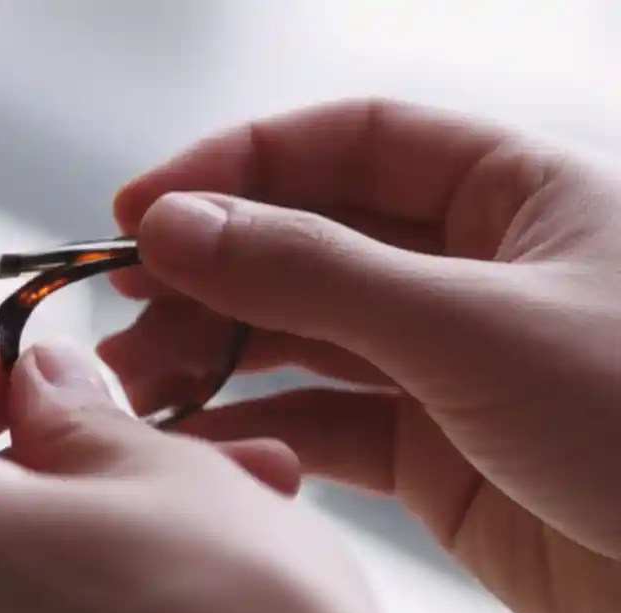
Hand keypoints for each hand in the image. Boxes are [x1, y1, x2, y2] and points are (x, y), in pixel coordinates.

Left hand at [0, 340, 427, 612]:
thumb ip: (78, 417)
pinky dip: (88, 597)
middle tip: (140, 430)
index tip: (15, 364)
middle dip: (47, 453)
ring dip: (90, 523)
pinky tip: (192, 586)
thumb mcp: (167, 474)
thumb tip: (42, 386)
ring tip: (216, 504)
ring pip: (4, 576)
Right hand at [104, 98, 620, 612]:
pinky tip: (198, 434)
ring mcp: (446, 360)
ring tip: (136, 379)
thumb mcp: (472, 327)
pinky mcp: (432, 451)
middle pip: (307, 239)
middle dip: (210, 270)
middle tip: (123, 310)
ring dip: (216, 348)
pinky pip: (323, 420)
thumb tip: (175, 226)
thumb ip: (314, 274)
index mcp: (507, 193)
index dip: (234, 165)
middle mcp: (469, 268)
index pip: (342, 142)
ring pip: (303, 333)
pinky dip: (258, 424)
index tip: (139, 211)